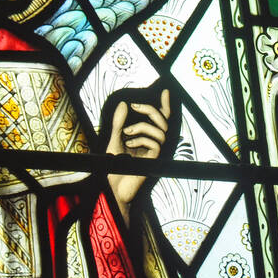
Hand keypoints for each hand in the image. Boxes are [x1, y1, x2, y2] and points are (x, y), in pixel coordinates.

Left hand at [106, 88, 170, 226]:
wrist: (113, 186)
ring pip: (161, 130)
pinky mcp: (155, 160)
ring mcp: (157, 152)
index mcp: (148, 138)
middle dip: (150, 110)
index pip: (161, 119)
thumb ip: (119, 122)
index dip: (165, 105)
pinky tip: (129, 145)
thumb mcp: (115, 138)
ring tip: (126, 132)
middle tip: (134, 106)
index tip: (165, 91)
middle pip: (164, 121)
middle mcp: (155, 144)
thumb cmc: (115, 165)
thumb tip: (125, 104)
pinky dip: (140, 139)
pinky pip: (155, 142)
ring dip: (142, 126)